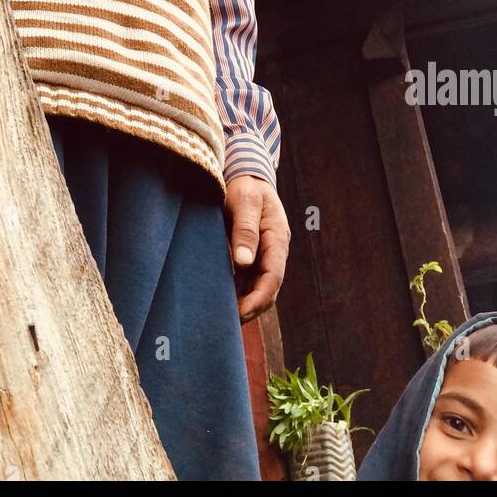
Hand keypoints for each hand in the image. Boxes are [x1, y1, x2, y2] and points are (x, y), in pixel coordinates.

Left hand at [224, 175, 289, 323]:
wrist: (245, 173)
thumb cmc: (245, 185)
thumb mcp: (245, 201)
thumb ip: (245, 230)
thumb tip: (244, 262)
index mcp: (277, 238)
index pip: (273, 277)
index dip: (259, 298)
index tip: (241, 312)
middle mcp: (273, 251)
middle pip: (268, 288)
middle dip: (251, 308)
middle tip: (226, 323)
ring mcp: (263, 254)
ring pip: (257, 287)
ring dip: (243, 302)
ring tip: (219, 315)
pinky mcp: (251, 255)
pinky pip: (246, 279)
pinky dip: (236, 291)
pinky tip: (218, 298)